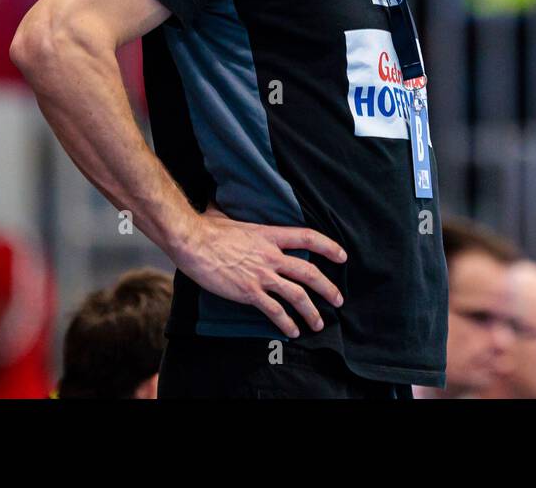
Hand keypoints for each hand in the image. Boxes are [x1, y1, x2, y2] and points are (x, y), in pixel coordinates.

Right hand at [174, 208, 345, 337]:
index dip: (328, 247)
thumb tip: (221, 203)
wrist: (193, 243)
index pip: (307, 238)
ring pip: (297, 295)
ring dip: (311, 312)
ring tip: (318, 324)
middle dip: (328, 288)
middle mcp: (271, 256)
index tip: (342, 256)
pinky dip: (286, 323)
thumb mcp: (227, 215)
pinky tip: (292, 331)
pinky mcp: (249, 292)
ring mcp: (262, 275)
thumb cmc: (207, 228)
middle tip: (338, 300)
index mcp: (270, 235)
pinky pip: (274, 311)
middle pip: (309, 272)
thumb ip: (233, 211)